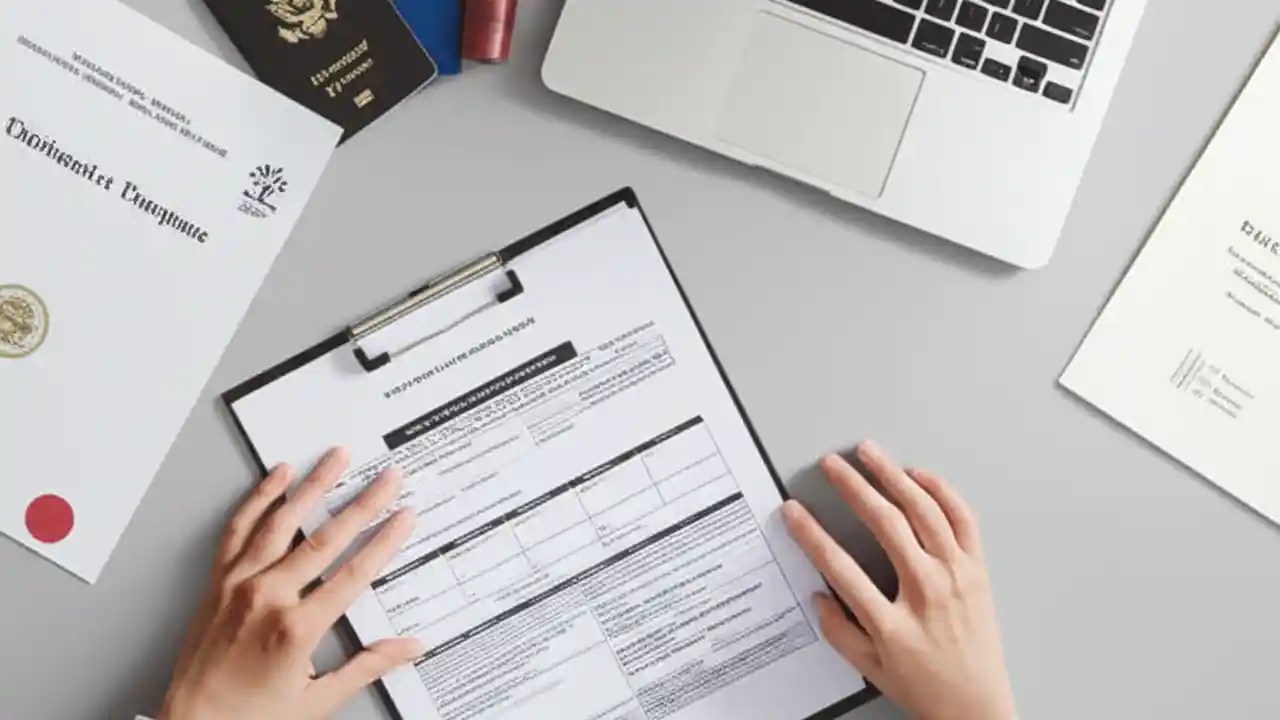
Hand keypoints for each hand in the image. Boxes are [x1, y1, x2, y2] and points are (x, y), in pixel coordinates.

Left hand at [160, 447, 421, 719]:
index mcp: (296, 630)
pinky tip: (277, 477)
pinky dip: (259, 499)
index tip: (404, 516)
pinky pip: (240, 529)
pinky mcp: (218, 582)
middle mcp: (266, 599)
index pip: (354, 574)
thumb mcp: (317, 702)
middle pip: (326, 539)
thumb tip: (407, 648)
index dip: (384, 541)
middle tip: (387, 478)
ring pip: (282, 523)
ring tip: (335, 458)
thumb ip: (366, 667)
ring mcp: (239, 585)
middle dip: (362, 504)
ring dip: (312, 486)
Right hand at [783, 442, 1014, 719]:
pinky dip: (941, 490)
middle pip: (886, 524)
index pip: (842, 568)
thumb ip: (838, 631)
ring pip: (924, 510)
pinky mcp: (977, 569)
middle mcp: (929, 593)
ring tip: (870, 453)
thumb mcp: (870, 668)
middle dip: (853, 487)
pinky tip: (919, 475)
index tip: (794, 512)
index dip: (811, 534)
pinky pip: (962, 518)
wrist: (978, 705)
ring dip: (893, 475)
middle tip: (831, 466)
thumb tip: (818, 596)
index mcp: (895, 623)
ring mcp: (957, 576)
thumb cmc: (927, 687)